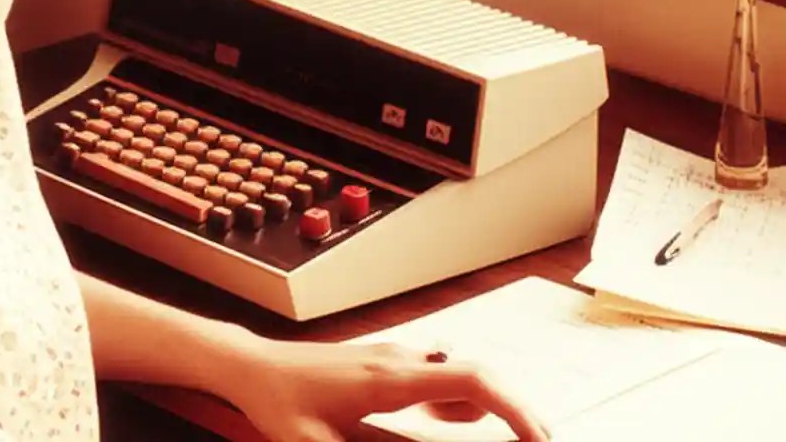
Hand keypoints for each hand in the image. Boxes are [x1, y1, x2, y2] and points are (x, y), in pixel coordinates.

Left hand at [223, 337, 550, 441]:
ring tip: (509, 438)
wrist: (252, 367)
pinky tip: (450, 425)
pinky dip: (459, 399)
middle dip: (517, 411)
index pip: (473, 381)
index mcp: (392, 379)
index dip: (516, 408)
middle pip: (479, 376)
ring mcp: (395, 357)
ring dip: (489, 405)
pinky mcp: (386, 363)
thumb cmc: (279, 403)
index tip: (540, 438)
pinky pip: (438, 377)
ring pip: (461, 375)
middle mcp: (401, 360)